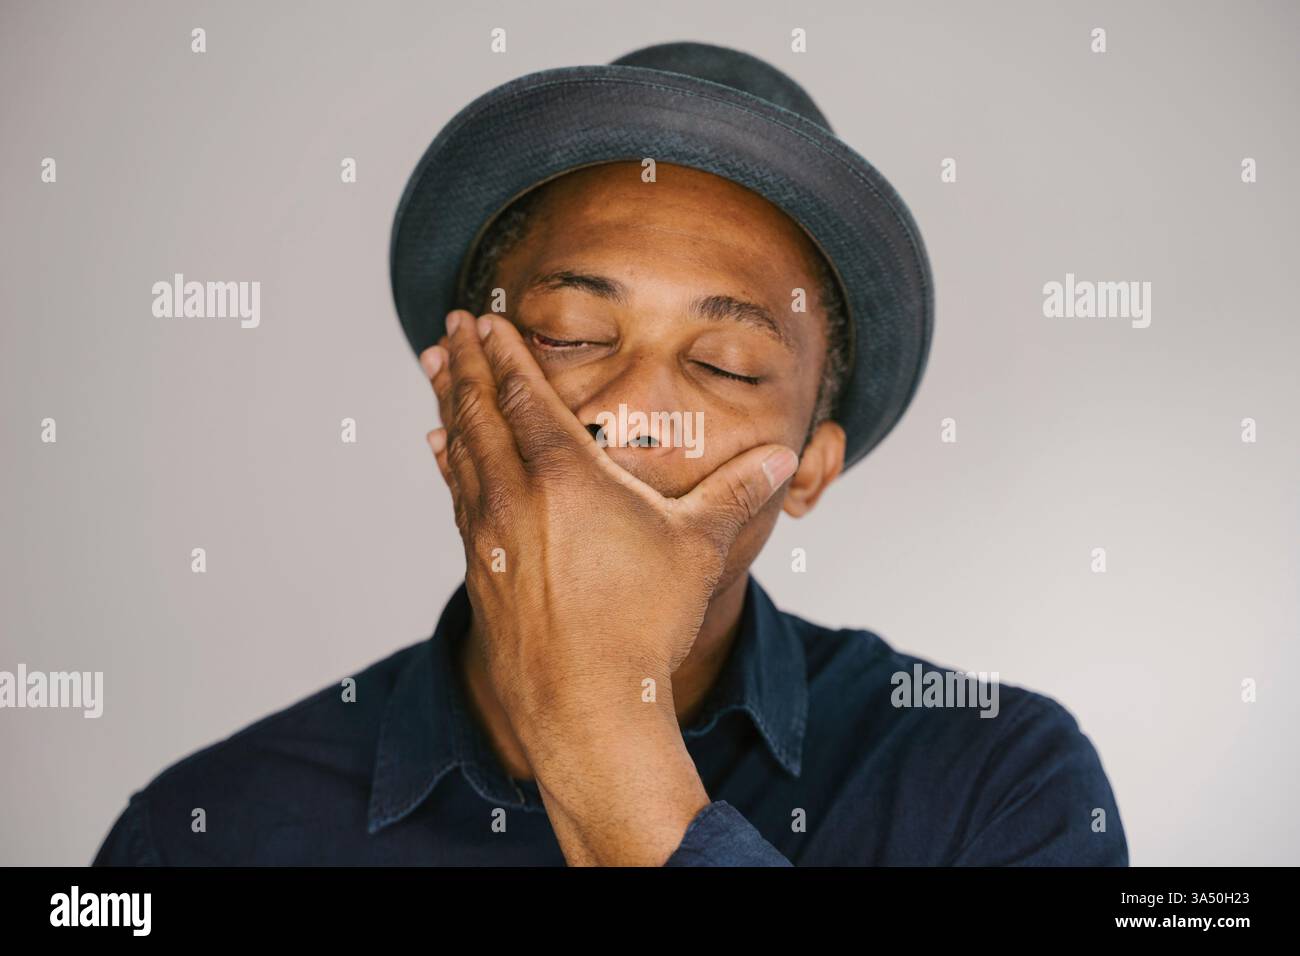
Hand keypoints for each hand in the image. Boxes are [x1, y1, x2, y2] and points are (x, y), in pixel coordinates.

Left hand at [419, 308, 797, 863]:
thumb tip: (785, 457)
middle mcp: (515, 495)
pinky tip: (440, 451)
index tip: (485, 318)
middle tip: (449, 324)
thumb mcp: (699, 547)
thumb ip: (738, 493)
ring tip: (437, 369)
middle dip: (465, 363)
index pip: (524, 395)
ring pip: (461, 451)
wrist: (586, 706)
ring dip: (449, 403)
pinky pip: (456, 497)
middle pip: (479, 412)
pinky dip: (447, 463)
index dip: (504, 352)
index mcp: (566, 475)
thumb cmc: (644, 623)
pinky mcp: (480, 570)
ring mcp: (489, 535)